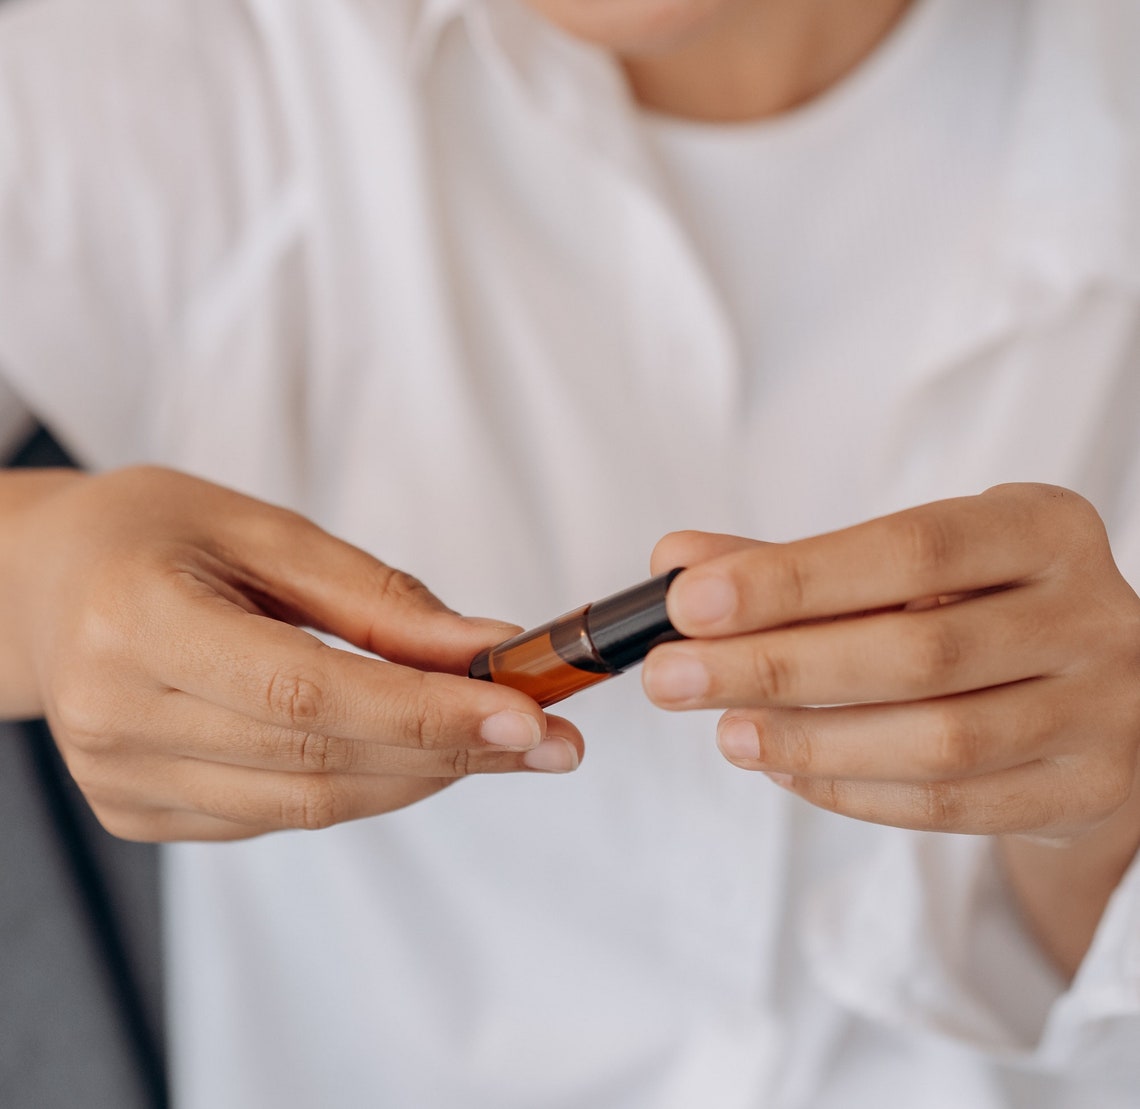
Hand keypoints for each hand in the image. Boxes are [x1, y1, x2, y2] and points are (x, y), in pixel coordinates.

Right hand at [6, 467, 581, 840]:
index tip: (527, 714)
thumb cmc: (149, 535)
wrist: (43, 585)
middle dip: (452, 752)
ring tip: (501, 742)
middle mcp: (116, 717)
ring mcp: (121, 780)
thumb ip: (375, 598)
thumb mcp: (263, 529)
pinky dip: (362, 784)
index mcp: (136, 623)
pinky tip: (411, 751)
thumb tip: (487, 647)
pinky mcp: (139, 813)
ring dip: (422, 775)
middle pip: (319, 759)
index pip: (306, 690)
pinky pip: (280, 815)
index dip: (424, 712)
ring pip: (310, 804)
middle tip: (549, 737)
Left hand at [643, 484, 1139, 844]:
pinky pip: (951, 806)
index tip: (688, 602)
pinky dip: (851, 791)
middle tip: (672, 676)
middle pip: (916, 652)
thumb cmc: (981, 608)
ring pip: (938, 741)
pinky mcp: (1083, 792)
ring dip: (809, 740)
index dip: (792, 579)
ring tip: (726, 733)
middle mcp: (1085, 616)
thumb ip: (797, 565)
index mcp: (1040, 531)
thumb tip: (676, 560)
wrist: (1102, 691)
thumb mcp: (908, 566)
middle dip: (776, 667)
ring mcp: (1099, 712)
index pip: (907, 551)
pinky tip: (784, 770)